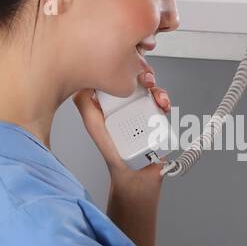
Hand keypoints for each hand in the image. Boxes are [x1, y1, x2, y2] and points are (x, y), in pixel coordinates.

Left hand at [73, 67, 171, 192]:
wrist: (138, 177)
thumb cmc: (114, 156)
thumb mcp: (95, 128)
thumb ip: (86, 106)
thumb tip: (81, 83)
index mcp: (109, 104)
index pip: (117, 79)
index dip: (124, 69)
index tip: (130, 69)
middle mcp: (124, 106)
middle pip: (136, 81)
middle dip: (145, 77)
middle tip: (148, 82)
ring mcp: (140, 112)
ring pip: (151, 91)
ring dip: (158, 90)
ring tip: (159, 99)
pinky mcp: (154, 119)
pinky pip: (161, 105)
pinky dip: (165, 102)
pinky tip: (164, 107)